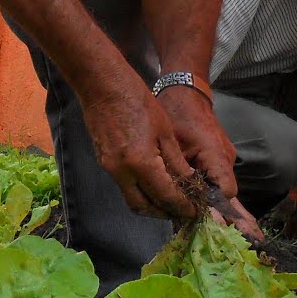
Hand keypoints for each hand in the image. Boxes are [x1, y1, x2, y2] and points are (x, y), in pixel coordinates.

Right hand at [77, 74, 198, 219]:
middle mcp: (122, 172)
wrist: (102, 85)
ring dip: (150, 204)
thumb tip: (188, 183)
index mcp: (141, 163)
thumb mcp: (164, 131)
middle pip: (144, 207)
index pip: (165, 196)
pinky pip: (123, 185)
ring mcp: (109, 168)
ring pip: (131, 199)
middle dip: (164, 212)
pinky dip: (139, 190)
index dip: (182, 206)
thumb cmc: (137, 100)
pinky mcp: (103, 162)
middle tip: (181, 210)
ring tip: (168, 200)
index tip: (194, 210)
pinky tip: (152, 182)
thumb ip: (176, 161)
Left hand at [159, 85, 263, 240]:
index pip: (225, 190)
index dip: (221, 210)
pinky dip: (220, 198)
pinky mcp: (218, 158)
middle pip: (233, 194)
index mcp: (216, 155)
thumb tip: (178, 202)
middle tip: (257, 241)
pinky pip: (219, 181)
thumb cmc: (177, 114)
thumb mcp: (173, 145)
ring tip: (250, 237)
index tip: (221, 227)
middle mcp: (225, 159)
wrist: (185, 91)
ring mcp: (224, 158)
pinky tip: (224, 218)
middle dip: (243, 219)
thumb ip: (178, 174)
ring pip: (226, 190)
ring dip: (231, 211)